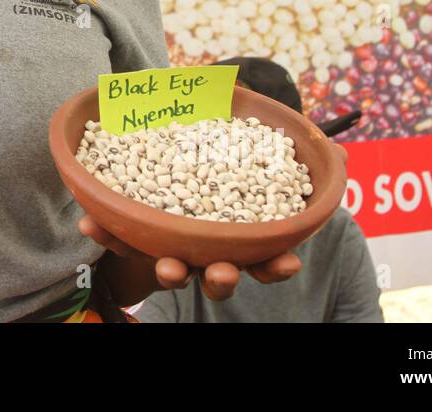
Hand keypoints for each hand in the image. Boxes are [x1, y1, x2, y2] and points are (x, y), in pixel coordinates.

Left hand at [78, 142, 348, 301]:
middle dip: (224, 278)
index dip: (276, 265)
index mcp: (240, 235)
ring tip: (170, 266)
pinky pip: (118, 237)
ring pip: (172, 267)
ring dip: (171, 270)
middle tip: (224, 271)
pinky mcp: (131, 232)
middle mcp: (207, 249)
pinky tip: (91, 223)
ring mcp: (169, 244)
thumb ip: (294, 155)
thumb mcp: (258, 155)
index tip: (289, 262)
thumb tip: (340, 154)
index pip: (264, 259)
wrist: (164, 155)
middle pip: (219, 275)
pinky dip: (105, 232)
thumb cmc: (219, 161)